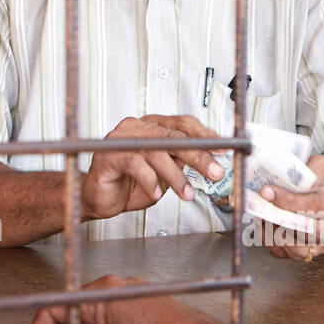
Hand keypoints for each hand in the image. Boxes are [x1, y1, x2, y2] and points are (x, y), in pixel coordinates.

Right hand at [82, 115, 226, 221]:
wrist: (98, 198)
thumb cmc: (129, 184)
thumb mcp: (164, 174)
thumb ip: (181, 163)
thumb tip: (210, 162)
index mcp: (153, 127)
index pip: (184, 124)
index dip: (206, 136)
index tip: (224, 149)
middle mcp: (137, 128)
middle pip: (174, 137)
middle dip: (198, 156)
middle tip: (215, 171)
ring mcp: (121, 139)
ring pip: (156, 151)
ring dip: (176, 175)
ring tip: (187, 193)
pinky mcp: (108, 155)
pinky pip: (135, 165)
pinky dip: (149, 180)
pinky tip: (157, 192)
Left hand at [256, 155, 323, 260]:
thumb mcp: (322, 167)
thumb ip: (307, 171)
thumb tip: (282, 180)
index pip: (316, 207)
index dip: (290, 201)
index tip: (267, 192)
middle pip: (307, 232)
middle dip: (280, 218)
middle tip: (260, 205)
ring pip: (296, 248)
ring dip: (273, 232)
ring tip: (261, 213)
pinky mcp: (311, 254)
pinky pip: (286, 253)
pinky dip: (270, 240)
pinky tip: (264, 223)